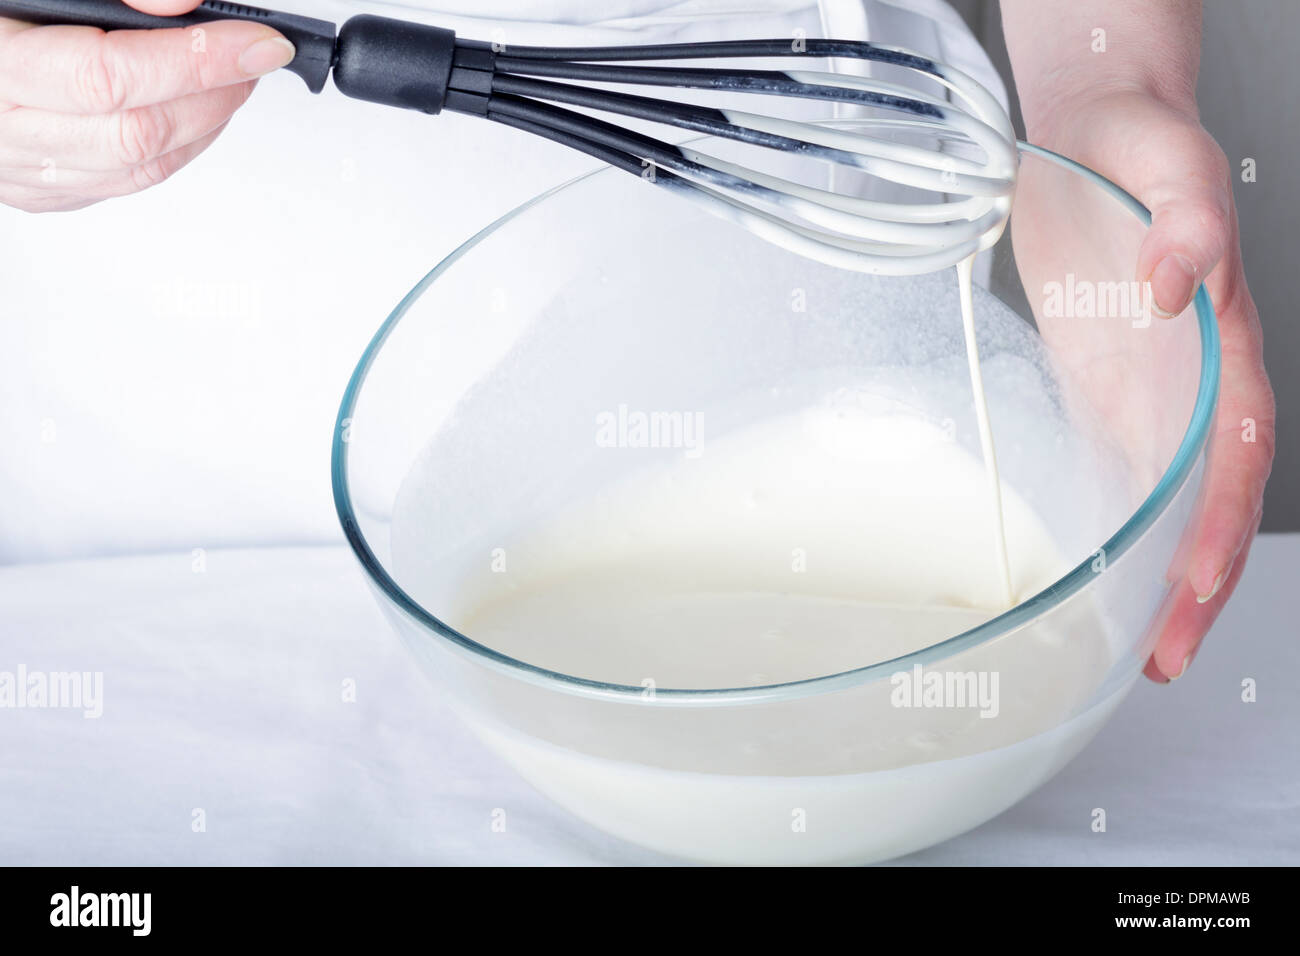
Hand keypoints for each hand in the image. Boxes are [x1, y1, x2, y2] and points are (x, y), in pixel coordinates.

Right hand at [0, 0, 292, 211]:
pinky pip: (122, 183)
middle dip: (213, 94)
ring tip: (233, 76)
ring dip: (204, 123)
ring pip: (137, 168)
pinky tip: (192, 112)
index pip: (108, 78)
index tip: (258, 41)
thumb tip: (179, 5)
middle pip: (135, 133)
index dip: (195, 61)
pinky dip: (173, 148)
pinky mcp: (35, 190)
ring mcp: (15, 170)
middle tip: (255, 56)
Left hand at [1026, 89, 1274, 682]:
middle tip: (1164, 657)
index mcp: (1221, 338)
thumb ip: (1186, 222)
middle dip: (1195, 580)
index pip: (1232, 446)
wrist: (1090, 130)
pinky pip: (1120, 465)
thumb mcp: (1168, 164)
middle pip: (1210, 495)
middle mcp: (1191, 375)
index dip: (1221, 519)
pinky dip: (1117, 523)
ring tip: (1138, 647)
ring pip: (1169, 495)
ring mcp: (1148, 385)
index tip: (1193, 581)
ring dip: (1158, 571)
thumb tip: (1175, 283)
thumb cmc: (1137, 142)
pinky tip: (1098, 572)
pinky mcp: (1102, 383)